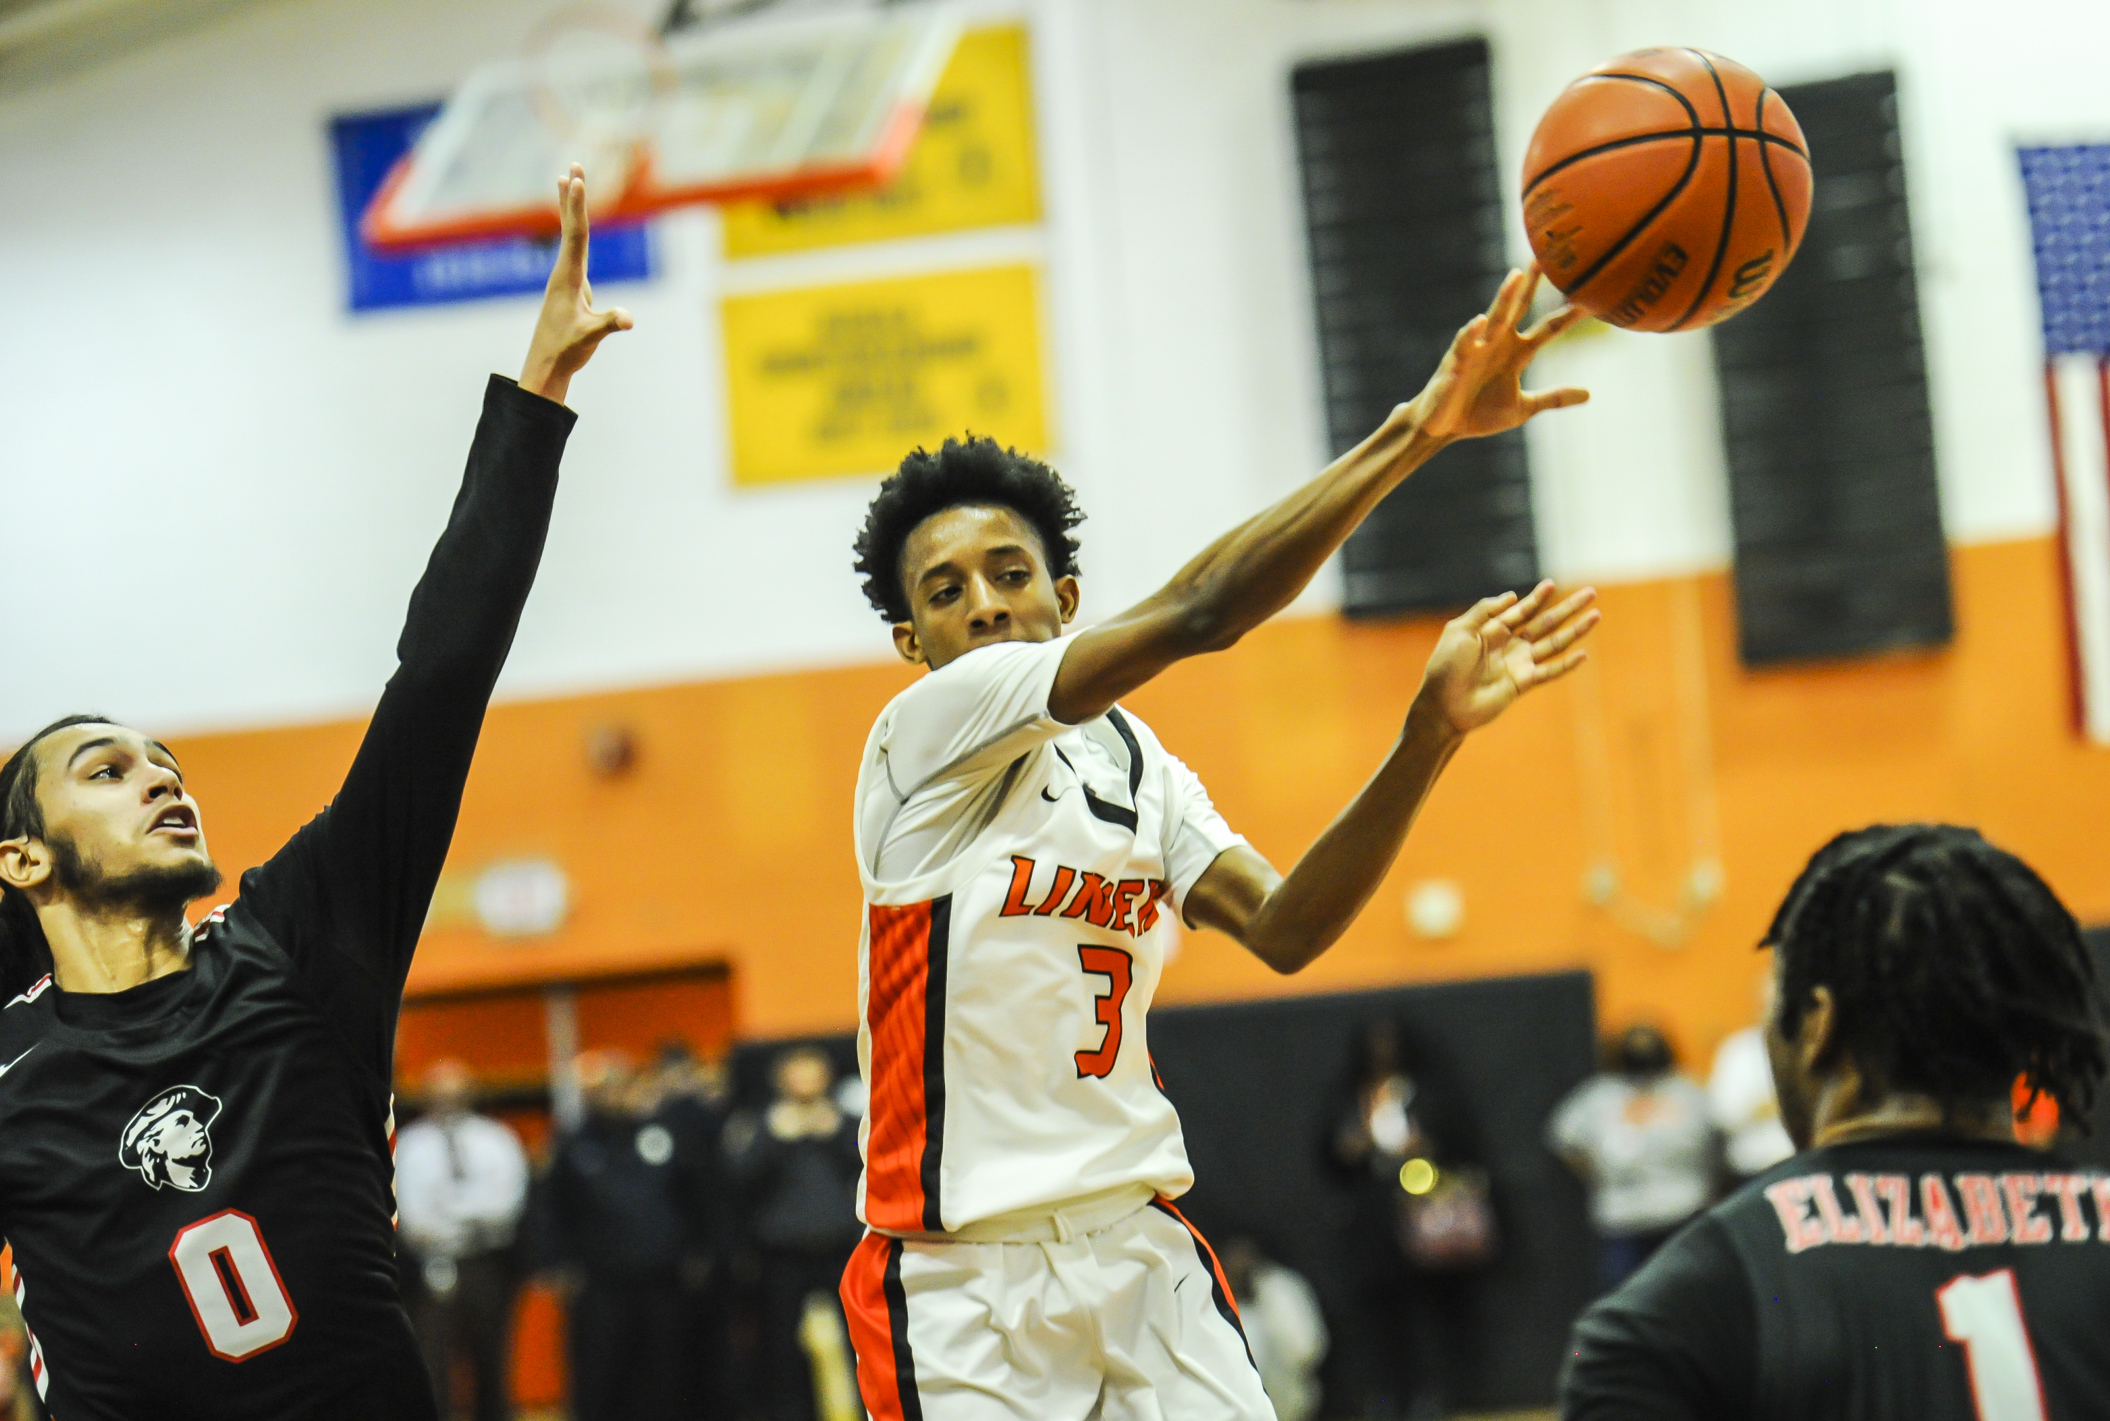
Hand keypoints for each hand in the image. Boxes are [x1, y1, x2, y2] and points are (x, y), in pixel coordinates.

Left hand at [519, 163, 632, 404]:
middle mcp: (564, 272)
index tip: (577, 179)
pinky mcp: (570, 287)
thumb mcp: (589, 338)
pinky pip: (574, 249)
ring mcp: (566, 278)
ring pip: (570, 235)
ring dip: (570, 207)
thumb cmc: (566, 350)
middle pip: (570, 226)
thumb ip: (608, 324)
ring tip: (566, 181)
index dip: (577, 206)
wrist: (545, 366)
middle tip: (573, 166)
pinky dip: (575, 230)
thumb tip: (628, 319)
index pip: (576, 235)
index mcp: (568, 278)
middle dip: (572, 196)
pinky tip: (577, 227)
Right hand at [1398, 264, 1588, 443]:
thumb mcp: (1522, 407)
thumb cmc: (1479, 414)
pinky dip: (1472, 333)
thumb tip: (1588, 394)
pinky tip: (1480, 321)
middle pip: (1518, 306)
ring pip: (1494, 318)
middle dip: (1531, 282)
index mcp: (1517, 352)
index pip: (1548, 328)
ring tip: (1516, 276)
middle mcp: (1498, 342)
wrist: (1443, 428)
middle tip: (1546, 256)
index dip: (1568, 315)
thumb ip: (1553, 397)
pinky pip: (1464, 344)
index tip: (1591, 298)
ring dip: (1504, 297)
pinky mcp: (1456, 363)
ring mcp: (1476, 349)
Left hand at [1414, 581, 1598, 735]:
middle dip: (1567, 608)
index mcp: (1492, 630)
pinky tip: (1583, 654)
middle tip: (1590, 592)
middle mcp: (1509, 645)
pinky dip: (1566, 664)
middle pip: (1545, 622)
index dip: (1538, 597)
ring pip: (1553, 643)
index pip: (1522, 610)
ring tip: (1596, 615)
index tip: (1552, 583)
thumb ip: (1484, 611)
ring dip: (1575, 630)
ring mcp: (1518, 664)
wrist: (1443, 705)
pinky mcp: (1522, 683)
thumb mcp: (1459, 631)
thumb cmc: (1445, 667)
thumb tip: (1513, 596)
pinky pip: (1549, 671)